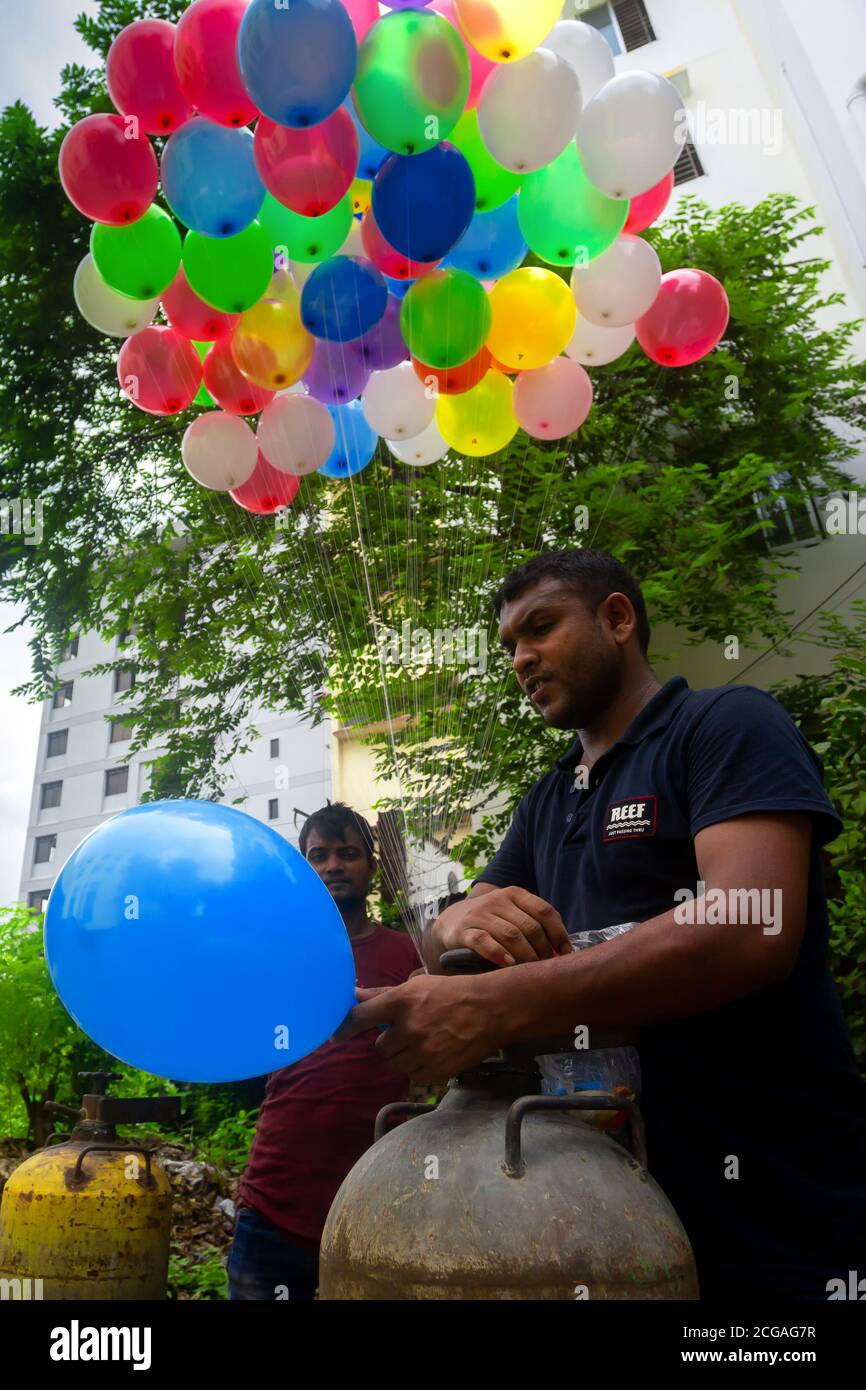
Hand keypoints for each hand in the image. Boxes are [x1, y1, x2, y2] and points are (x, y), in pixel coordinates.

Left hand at [332, 974, 504, 1083]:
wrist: (490, 1009)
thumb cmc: (452, 992)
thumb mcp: (417, 985)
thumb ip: (382, 996)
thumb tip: (353, 995)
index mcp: (402, 1000)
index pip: (361, 1017)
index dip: (345, 1028)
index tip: (336, 1036)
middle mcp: (409, 1027)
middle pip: (381, 1047)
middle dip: (391, 1041)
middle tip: (410, 1031)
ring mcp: (423, 1051)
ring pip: (396, 1063)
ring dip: (404, 1056)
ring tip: (426, 1040)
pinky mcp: (436, 1070)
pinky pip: (413, 1076)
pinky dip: (419, 1068)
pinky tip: (435, 1052)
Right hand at [433, 885, 570, 967]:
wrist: (450, 922)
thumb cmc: (491, 921)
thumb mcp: (512, 913)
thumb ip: (534, 923)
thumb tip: (563, 948)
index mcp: (515, 893)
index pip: (544, 911)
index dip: (558, 933)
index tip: (564, 953)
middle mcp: (498, 900)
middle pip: (530, 927)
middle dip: (543, 950)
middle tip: (546, 966)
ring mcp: (480, 914)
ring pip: (511, 935)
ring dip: (526, 956)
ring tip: (531, 970)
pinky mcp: (464, 930)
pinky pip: (484, 942)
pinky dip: (499, 954)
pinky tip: (509, 964)